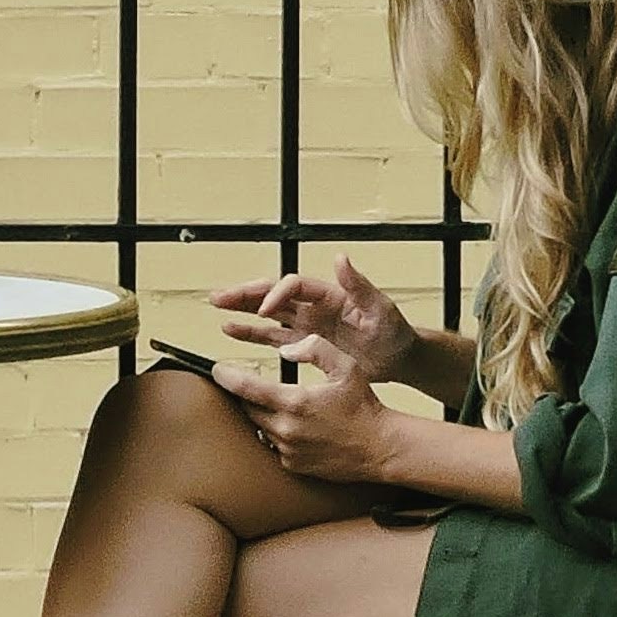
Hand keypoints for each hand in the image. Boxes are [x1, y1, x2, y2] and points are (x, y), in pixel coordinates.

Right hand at [214, 253, 414, 389]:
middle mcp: (313, 306)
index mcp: (329, 294)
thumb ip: (359, 285)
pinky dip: (251, 333)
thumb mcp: (379, 307)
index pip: (294, 286)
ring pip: (267, 314)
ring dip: (242, 310)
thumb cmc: (394, 332)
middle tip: (219, 297)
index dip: (276, 294)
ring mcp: (306, 325)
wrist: (399, 359)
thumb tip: (341, 258)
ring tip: (217, 307)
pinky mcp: (303, 345)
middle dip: (245, 294)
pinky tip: (231, 330)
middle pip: (272, 294)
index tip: (264, 310)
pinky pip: (272, 337)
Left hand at [222, 333, 400, 486]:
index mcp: (295, 402)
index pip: (246, 388)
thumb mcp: (345, 367)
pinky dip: (278, 433)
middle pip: (249, 408)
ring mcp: (287, 451)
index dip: (227, 376)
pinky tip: (297, 426)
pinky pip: (274, 445)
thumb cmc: (364, 407)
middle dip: (247, 395)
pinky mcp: (292, 465)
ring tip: (281, 404)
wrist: (380, 448)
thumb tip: (285, 347)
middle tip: (252, 383)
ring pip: (261, 427)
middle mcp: (286, 429)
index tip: (217, 369)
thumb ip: (315, 349)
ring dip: (264, 414)